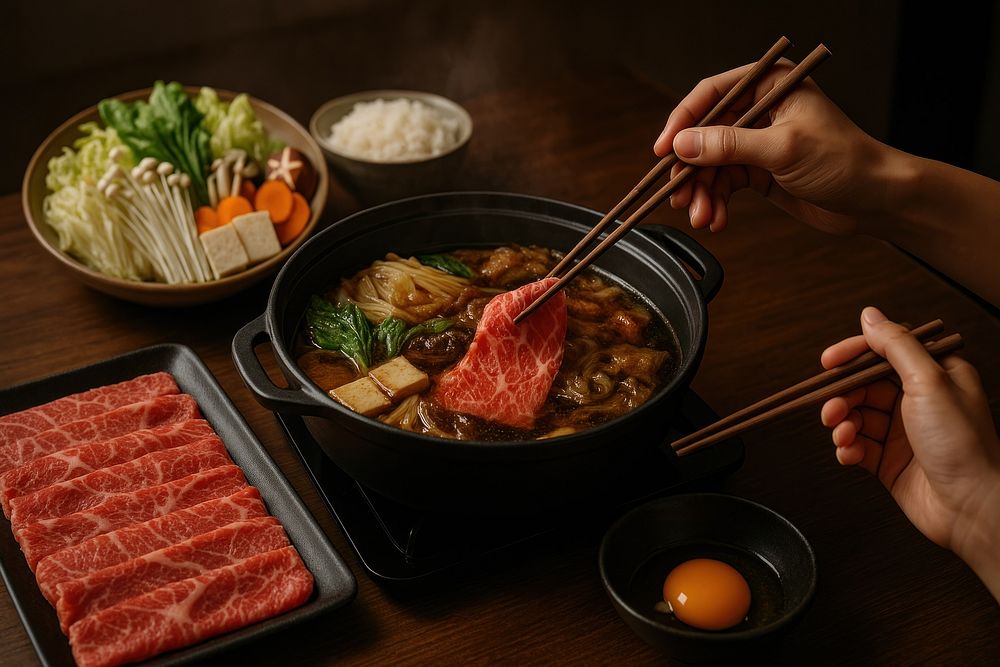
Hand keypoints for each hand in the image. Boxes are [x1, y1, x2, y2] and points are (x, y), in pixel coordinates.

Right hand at [653, 60, 899, 233]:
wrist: (875, 200)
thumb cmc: (844, 162)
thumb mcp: (783, 149)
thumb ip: (730, 145)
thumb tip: (682, 144)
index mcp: (770, 84)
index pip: (711, 94)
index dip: (682, 122)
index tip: (663, 150)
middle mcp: (760, 108)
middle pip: (704, 134)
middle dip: (691, 169)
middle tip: (680, 196)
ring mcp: (757, 141)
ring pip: (710, 164)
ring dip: (701, 193)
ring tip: (701, 217)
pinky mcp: (757, 170)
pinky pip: (723, 184)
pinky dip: (716, 203)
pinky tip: (716, 219)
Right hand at [821, 307, 999, 596]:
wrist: (973, 508)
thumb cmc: (963, 444)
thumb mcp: (929, 381)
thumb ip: (896, 345)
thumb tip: (870, 315)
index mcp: (935, 374)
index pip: (885, 352)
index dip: (854, 354)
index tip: (828, 362)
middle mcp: (918, 400)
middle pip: (864, 385)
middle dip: (843, 395)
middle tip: (832, 408)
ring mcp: (903, 432)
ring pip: (857, 416)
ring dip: (842, 422)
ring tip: (841, 433)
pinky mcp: (890, 461)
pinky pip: (857, 446)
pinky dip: (847, 447)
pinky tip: (849, 452)